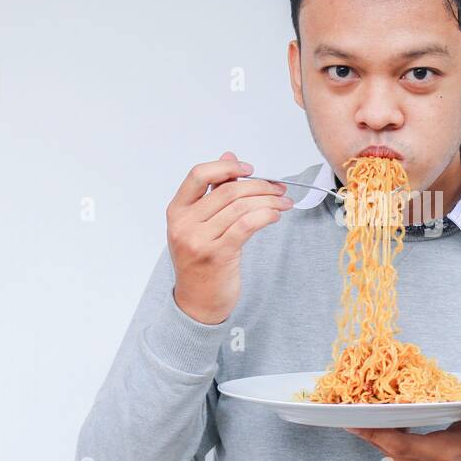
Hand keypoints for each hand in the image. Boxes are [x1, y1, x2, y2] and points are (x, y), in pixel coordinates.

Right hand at [166, 150, 293, 323]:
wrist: (197, 303)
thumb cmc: (201, 261)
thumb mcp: (201, 225)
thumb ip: (213, 191)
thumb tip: (229, 157)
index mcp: (177, 211)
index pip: (198, 175)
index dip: (227, 168)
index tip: (250, 170)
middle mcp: (184, 224)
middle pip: (228, 191)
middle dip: (259, 186)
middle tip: (279, 189)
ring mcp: (199, 240)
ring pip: (240, 207)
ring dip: (268, 201)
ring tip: (283, 203)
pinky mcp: (218, 255)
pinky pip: (247, 225)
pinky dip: (265, 215)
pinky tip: (275, 216)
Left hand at [344, 403, 460, 460]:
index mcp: (440, 457)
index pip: (399, 445)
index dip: (374, 431)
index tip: (352, 416)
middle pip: (385, 446)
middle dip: (367, 425)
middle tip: (349, 401)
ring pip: (386, 449)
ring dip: (376, 430)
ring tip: (365, 406)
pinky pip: (391, 454)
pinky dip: (385, 438)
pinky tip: (382, 420)